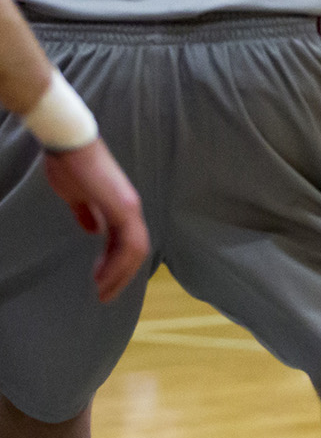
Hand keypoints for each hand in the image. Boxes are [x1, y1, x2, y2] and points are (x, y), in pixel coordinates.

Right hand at [42, 138, 148, 302]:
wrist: (68, 143)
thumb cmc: (70, 165)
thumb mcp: (77, 196)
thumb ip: (87, 213)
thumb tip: (93, 230)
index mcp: (120, 207)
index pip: (125, 242)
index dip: (115, 263)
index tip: (100, 279)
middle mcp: (130, 209)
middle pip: (134, 251)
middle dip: (120, 276)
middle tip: (104, 294)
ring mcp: (129, 208)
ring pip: (134, 252)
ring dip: (119, 275)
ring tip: (103, 291)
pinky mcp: (123, 207)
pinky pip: (128, 244)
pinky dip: (117, 264)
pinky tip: (103, 277)